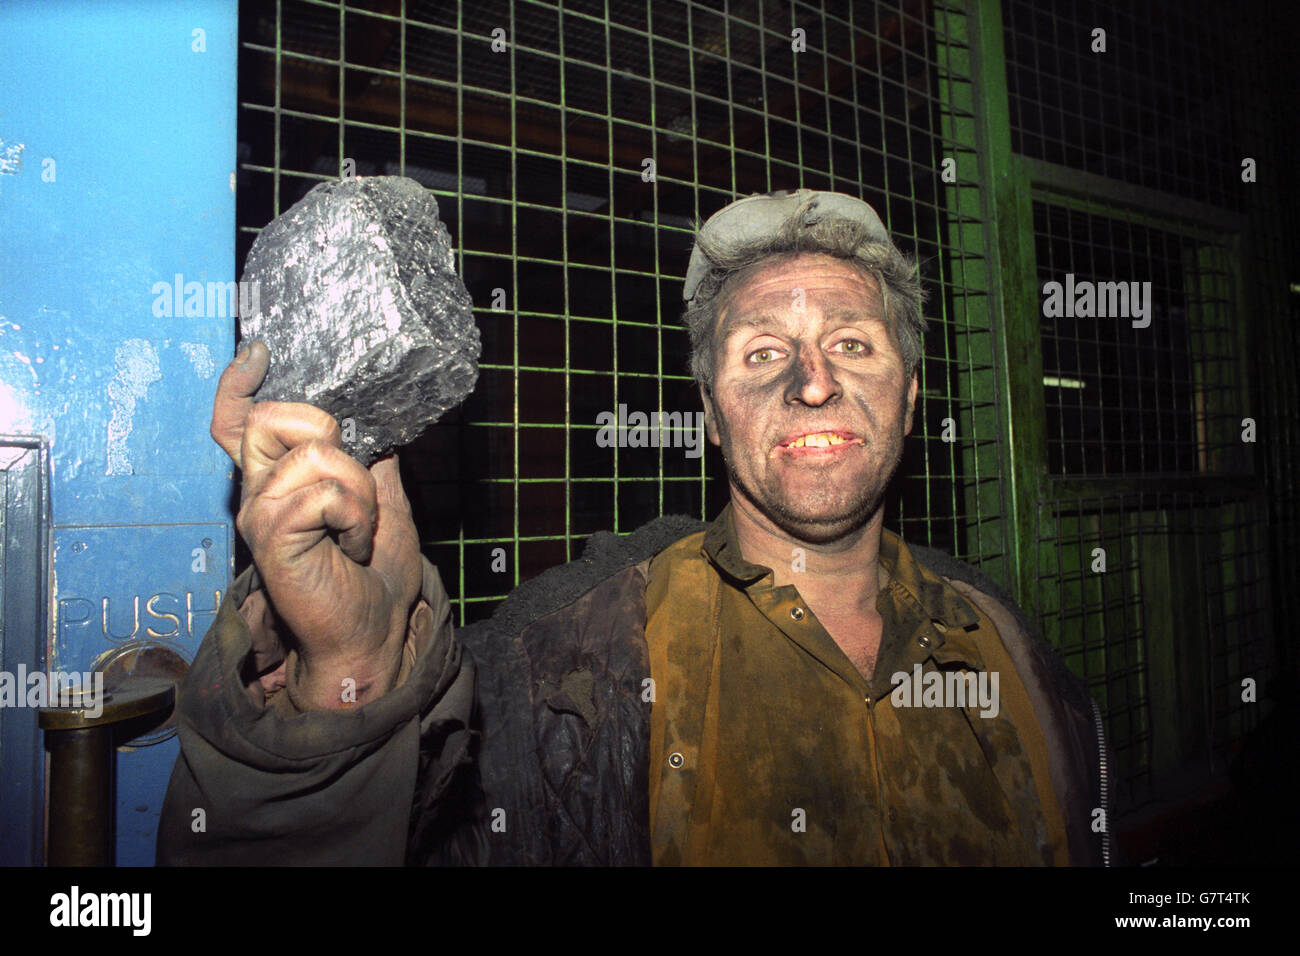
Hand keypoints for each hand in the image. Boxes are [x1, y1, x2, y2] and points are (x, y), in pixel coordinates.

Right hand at [212, 341, 422, 708]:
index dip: (240, 384)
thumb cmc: (373, 577)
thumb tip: (378, 418)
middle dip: (329, 435)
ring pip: (313, 454)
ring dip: (358, 489)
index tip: (259, 353)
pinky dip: (355, 514)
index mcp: (279, 481)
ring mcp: (260, 514)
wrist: (372, 636)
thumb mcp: (385, 503)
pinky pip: (322, 493)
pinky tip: (352, 546)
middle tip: (353, 488)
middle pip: (271, 418)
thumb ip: (371, 460)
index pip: (237, 421)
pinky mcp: (272, 538)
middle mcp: (259, 493)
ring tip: (358, 530)